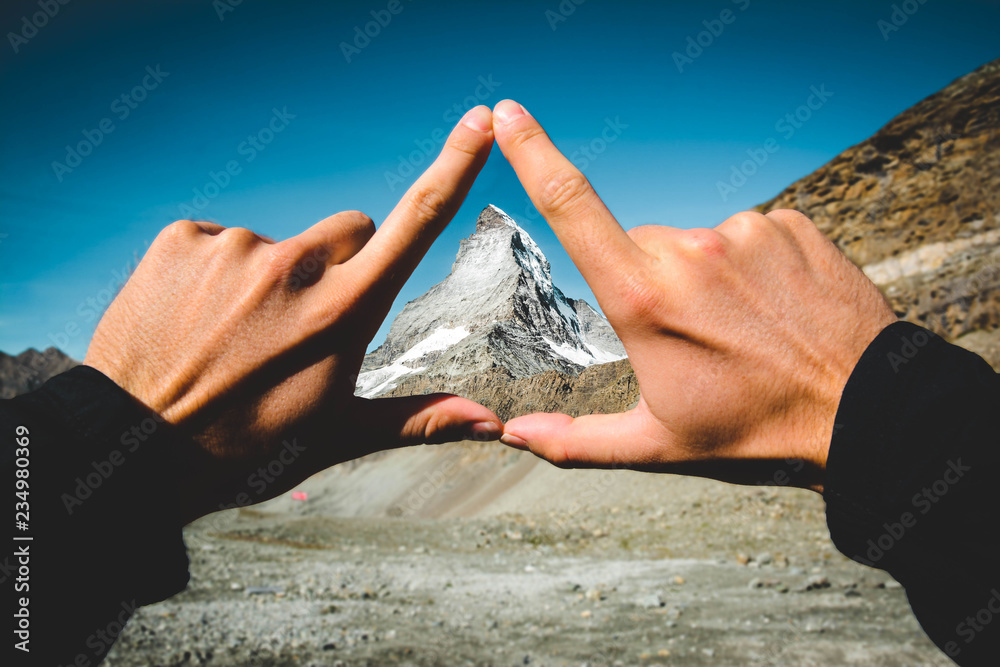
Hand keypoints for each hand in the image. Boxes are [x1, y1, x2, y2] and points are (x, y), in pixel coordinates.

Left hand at [84, 106, 501, 521]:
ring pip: (282, 241)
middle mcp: (295, 267)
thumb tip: (493, 422)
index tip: (480, 120)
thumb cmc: (246, 447)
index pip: (415, 224)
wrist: (132, 448)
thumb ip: (418, 417)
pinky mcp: (182, 238)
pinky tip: (196, 318)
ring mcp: (235, 247)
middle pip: (350, 230)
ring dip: (272, 274)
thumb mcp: (337, 435)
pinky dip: (217, 272)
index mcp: (344, 312)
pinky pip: (222, 239)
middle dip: (341, 263)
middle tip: (301, 324)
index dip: (453, 168)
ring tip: (235, 334)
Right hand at [491, 100, 896, 491]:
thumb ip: (576, 439)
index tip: (507, 114)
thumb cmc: (753, 429)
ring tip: (745, 327)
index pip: (571, 207)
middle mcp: (689, 251)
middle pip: (639, 243)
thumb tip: (513, 434)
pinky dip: (751, 265)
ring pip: (696, 242)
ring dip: (705, 274)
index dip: (533, 153)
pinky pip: (746, 235)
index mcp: (643, 298)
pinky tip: (776, 306)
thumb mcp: (657, 443)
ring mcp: (743, 231)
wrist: (862, 409)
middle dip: (649, 281)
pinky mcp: (788, 223)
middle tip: (693, 336)